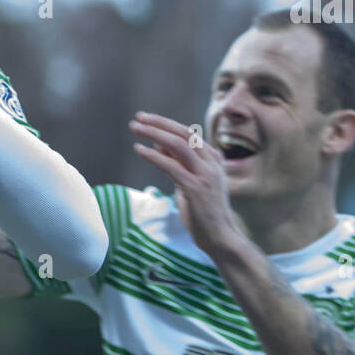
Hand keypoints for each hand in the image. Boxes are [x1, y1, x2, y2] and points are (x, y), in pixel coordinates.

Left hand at [129, 112, 245, 257]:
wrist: (220, 237)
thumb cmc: (203, 211)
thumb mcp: (189, 182)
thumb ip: (178, 163)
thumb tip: (158, 144)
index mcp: (213, 159)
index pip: (187, 133)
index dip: (165, 124)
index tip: (146, 119)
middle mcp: (211, 163)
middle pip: (183, 134)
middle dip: (159, 123)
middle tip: (138, 118)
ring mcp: (205, 174)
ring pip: (178, 145)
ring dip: (154, 134)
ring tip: (135, 128)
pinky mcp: (196, 188)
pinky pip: (171, 166)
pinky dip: (153, 155)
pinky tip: (139, 149)